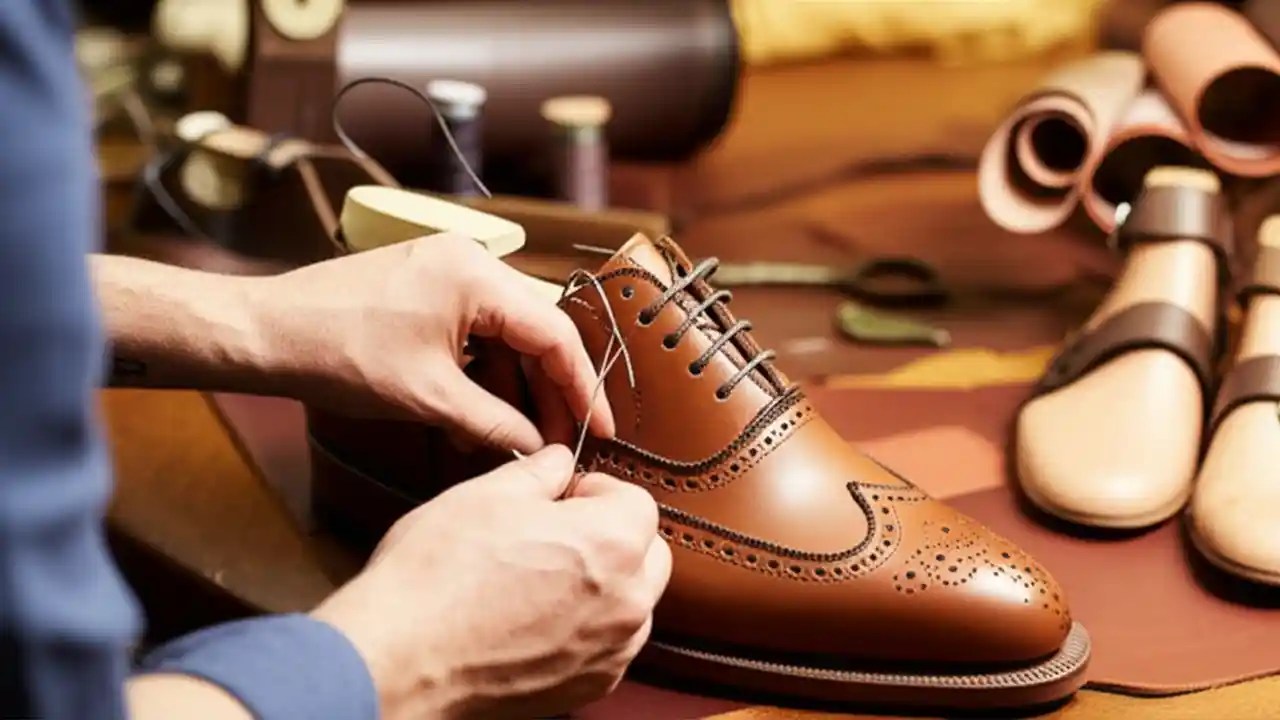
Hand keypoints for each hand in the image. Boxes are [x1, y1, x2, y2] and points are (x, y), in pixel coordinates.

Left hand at [253, 232, 612, 452]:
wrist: (263, 332)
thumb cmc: (338, 355)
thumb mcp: (428, 398)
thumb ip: (496, 423)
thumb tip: (541, 449)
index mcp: (478, 277)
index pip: (555, 334)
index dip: (583, 387)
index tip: (599, 430)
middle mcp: (470, 259)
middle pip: (535, 330)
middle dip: (548, 389)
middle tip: (561, 440)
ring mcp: (446, 267)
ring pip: (504, 332)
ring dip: (511, 384)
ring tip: (510, 436)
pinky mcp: (425, 282)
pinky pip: (473, 327)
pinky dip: (480, 370)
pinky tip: (473, 413)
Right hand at [312, 445, 671, 719]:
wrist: (400, 661)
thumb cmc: (437, 574)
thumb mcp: (487, 493)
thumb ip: (542, 472)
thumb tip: (560, 463)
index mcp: (612, 542)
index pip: (637, 501)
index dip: (595, 492)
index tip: (560, 498)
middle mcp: (628, 601)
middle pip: (648, 552)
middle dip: (613, 536)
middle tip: (555, 535)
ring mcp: (613, 651)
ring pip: (634, 602)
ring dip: (606, 583)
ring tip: (543, 580)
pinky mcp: (591, 687)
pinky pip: (610, 645)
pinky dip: (589, 628)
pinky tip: (537, 620)